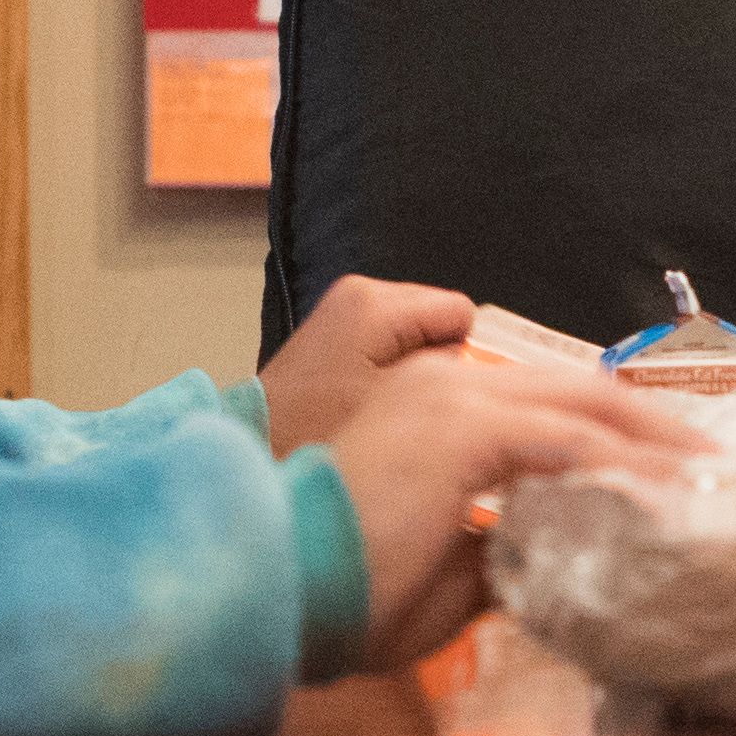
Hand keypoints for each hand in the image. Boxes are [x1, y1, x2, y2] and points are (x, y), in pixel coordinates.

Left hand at [257, 274, 473, 453]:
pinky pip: (391, 340)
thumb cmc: (314, 430)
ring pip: (417, 331)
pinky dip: (392, 368)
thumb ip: (446, 374)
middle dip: (438, 360)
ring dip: (415, 367)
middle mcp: (361, 292)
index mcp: (376, 302)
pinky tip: (373, 399)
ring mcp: (346, 308)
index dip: (464, 356)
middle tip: (418, 403)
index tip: (449, 393)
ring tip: (390, 404)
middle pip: (440, 319)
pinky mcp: (337, 328)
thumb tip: (480, 366)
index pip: (460, 313)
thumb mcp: (397, 405)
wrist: (255, 444)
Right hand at [326, 356, 695, 669]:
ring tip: (714, 476)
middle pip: (583, 390)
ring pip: (588, 405)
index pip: (551, 403)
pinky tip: (673, 493)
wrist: (281, 584)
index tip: (673, 469)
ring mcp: (457, 395)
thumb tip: (561, 568)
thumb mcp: (445, 574)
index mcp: (436, 406)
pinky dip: (629, 465)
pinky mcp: (467, 427)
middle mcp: (448, 381)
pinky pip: (572, 439)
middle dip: (656, 427)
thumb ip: (502, 552)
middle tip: (716, 464)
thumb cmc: (347, 590)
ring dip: (658, 442)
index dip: (618, 432)